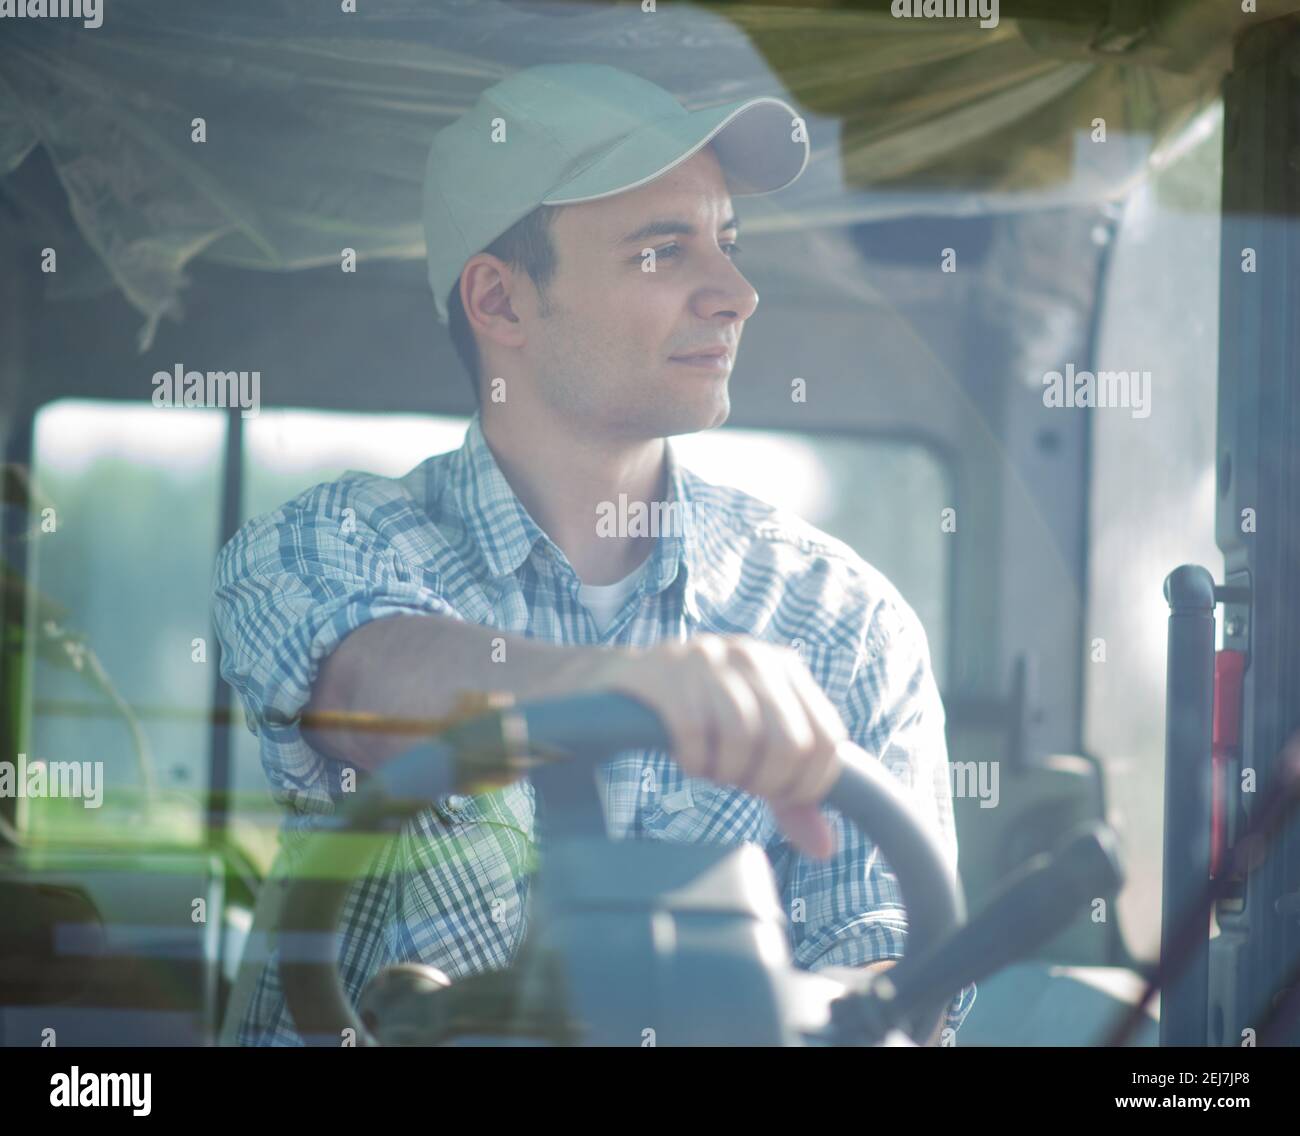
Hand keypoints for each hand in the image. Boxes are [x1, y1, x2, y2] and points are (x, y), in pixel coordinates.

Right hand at [557, 635, 845, 857]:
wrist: (626, 682)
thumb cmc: (702, 721)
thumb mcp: (754, 751)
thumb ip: (791, 795)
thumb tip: (825, 849)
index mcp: (786, 668)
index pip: (828, 737)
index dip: (809, 783)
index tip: (779, 798)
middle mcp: (752, 655)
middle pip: (789, 742)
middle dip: (765, 783)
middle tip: (739, 786)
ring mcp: (708, 657)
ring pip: (741, 737)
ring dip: (725, 773)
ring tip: (712, 771)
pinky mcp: (665, 670)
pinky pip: (693, 732)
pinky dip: (694, 762)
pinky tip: (689, 761)